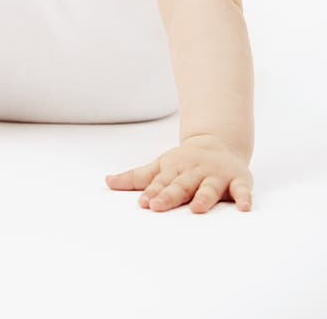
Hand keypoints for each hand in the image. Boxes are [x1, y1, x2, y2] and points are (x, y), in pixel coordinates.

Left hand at [105, 134, 252, 212]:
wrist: (217, 143)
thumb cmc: (183, 162)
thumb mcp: (159, 166)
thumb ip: (135, 177)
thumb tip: (107, 182)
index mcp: (174, 170)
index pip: (161, 183)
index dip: (153, 193)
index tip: (144, 204)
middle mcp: (194, 173)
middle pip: (181, 186)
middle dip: (170, 196)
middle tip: (158, 206)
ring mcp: (215, 176)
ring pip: (209, 188)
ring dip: (203, 198)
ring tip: (197, 209)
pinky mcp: (237, 180)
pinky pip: (242, 190)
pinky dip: (244, 198)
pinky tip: (244, 209)